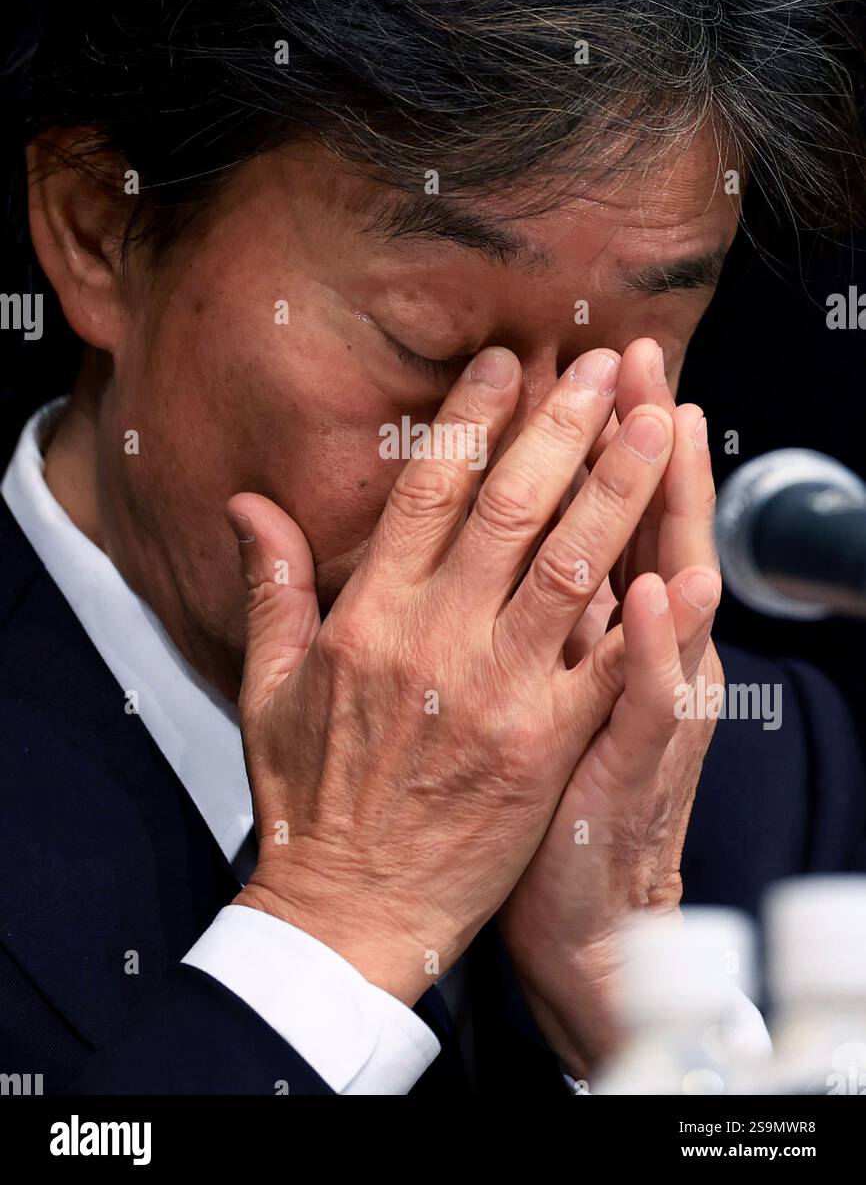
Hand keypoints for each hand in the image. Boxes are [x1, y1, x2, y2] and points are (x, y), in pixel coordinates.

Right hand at [226, 343, 675, 1006]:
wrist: (348, 911)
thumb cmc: (308, 799)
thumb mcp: (269, 685)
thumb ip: (270, 584)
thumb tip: (247, 503)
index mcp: (369, 617)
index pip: (428, 491)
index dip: (472, 419)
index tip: (507, 363)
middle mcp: (434, 640)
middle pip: (511, 509)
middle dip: (563, 429)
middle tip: (604, 368)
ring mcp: (496, 693)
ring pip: (570, 567)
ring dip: (617, 491)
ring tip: (654, 427)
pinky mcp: (544, 747)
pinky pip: (605, 666)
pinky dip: (648, 615)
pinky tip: (684, 562)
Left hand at [498, 339, 722, 1075]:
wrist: (572, 914)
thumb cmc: (527, 796)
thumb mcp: (532, 687)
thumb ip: (518, 604)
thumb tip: (483, 523)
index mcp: (589, 630)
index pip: (595, 515)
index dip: (589, 439)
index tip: (580, 360)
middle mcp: (626, 655)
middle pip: (637, 529)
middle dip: (631, 440)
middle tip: (634, 355)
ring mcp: (639, 707)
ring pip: (667, 593)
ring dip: (664, 511)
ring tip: (665, 429)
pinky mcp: (631, 769)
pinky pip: (651, 701)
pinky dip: (658, 645)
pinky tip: (659, 588)